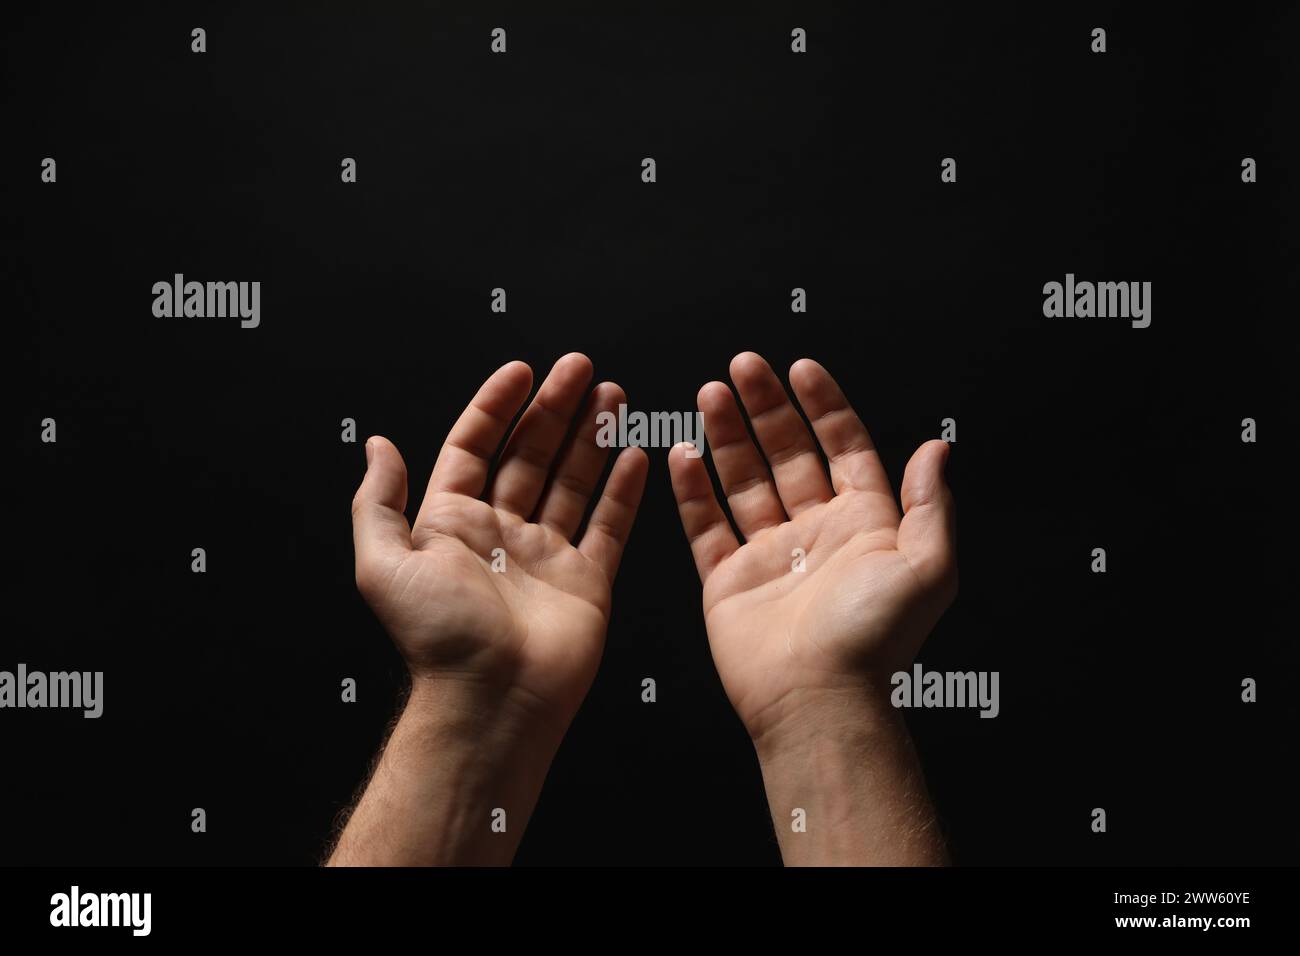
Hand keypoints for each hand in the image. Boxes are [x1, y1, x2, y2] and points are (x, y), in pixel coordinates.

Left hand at [332, 354, 646, 864]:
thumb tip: (377, 445)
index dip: (497, 407)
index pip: (475, 448)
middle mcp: (502, 533)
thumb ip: (379, 501)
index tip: (521, 371)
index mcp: (452, 524)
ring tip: (612, 395)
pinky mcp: (587, 579)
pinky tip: (634, 453)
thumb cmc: (436, 638)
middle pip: (531, 455)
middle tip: (580, 368)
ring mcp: (547, 554)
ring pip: (573, 480)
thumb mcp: (384, 562)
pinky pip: (609, 525)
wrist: (492, 699)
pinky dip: (624, 490)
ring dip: (593, 436)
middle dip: (556, 408)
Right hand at [669, 353, 955, 863]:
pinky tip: (682, 453)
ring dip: (727, 435)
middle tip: (743, 366)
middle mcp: (815, 534)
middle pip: (787, 453)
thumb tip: (936, 449)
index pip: (842, 448)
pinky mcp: (728, 580)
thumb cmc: (873, 639)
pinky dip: (692, 489)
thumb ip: (929, 503)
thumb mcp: (926, 566)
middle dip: (765, 408)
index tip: (801, 368)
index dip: (823, 406)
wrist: (817, 699)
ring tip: (711, 392)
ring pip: (743, 480)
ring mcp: (768, 555)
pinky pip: (706, 525)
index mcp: (863, 525)